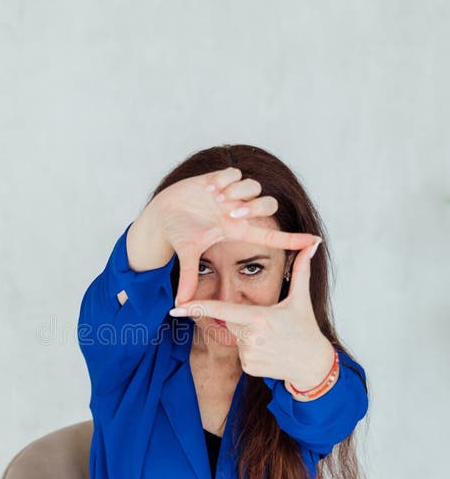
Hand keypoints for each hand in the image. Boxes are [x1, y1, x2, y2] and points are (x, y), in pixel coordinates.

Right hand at [154, 167, 317, 304]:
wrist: (162, 213)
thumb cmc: (178, 234)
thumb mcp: (187, 255)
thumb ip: (188, 278)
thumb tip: (180, 304)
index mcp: (236, 230)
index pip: (271, 235)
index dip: (293, 239)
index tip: (316, 242)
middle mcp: (237, 211)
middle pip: (267, 205)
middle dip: (252, 208)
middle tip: (230, 213)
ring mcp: (230, 194)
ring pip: (253, 186)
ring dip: (237, 192)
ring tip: (216, 198)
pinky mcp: (220, 178)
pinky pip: (235, 173)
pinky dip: (224, 180)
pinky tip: (208, 188)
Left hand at [170, 241, 334, 388]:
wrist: (313, 366)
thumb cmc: (306, 329)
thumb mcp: (301, 299)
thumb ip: (301, 270)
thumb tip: (313, 244)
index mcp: (259, 318)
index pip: (222, 310)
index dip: (197, 307)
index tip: (176, 307)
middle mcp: (251, 337)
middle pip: (232, 321)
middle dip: (244, 319)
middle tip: (269, 325)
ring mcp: (248, 354)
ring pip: (236, 337)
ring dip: (248, 335)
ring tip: (272, 339)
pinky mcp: (248, 367)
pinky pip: (240, 353)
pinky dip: (251, 350)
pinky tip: (269, 352)